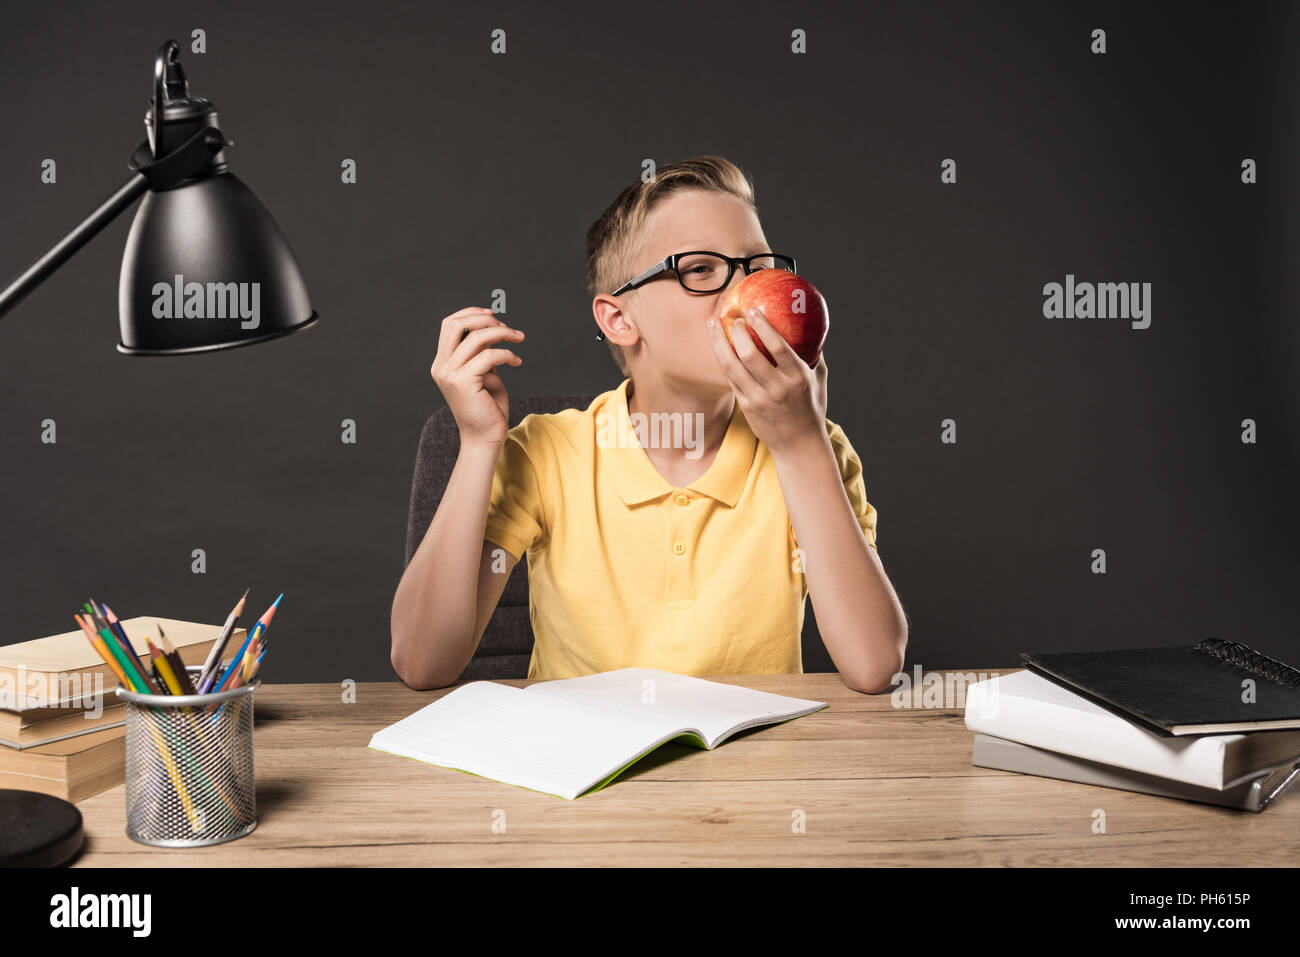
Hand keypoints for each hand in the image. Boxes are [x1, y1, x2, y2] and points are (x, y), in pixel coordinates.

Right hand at [430, 307, 524, 448]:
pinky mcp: (463, 382)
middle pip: (455, 324)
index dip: (470, 314)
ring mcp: (449, 374)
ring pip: (476, 337)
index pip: (449, 325)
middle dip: (483, 319)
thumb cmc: (488, 407)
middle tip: (507, 327)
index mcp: (442, 363)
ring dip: (502, 333)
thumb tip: (492, 329)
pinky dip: (507, 354)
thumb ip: (482, 352)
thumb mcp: (485, 373)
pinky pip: (489, 356)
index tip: (493, 315)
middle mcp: (441, 367)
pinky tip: (517, 361)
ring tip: (518, 338)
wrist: (486, 438)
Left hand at [707, 305, 827, 455]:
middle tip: (733, 318)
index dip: (762, 326)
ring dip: (719, 342)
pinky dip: (722, 359)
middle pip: (749, 354)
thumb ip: (814, 354)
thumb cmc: (810, 407)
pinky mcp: (745, 406)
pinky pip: (730, 378)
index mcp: (797, 377)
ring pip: (731, 366)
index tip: (753, 310)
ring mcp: (758, 399)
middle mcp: (777, 388)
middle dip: (737, 332)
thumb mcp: (818, 380)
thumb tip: (811, 326)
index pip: (777, 346)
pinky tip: (718, 346)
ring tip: (712, 325)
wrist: (798, 444)